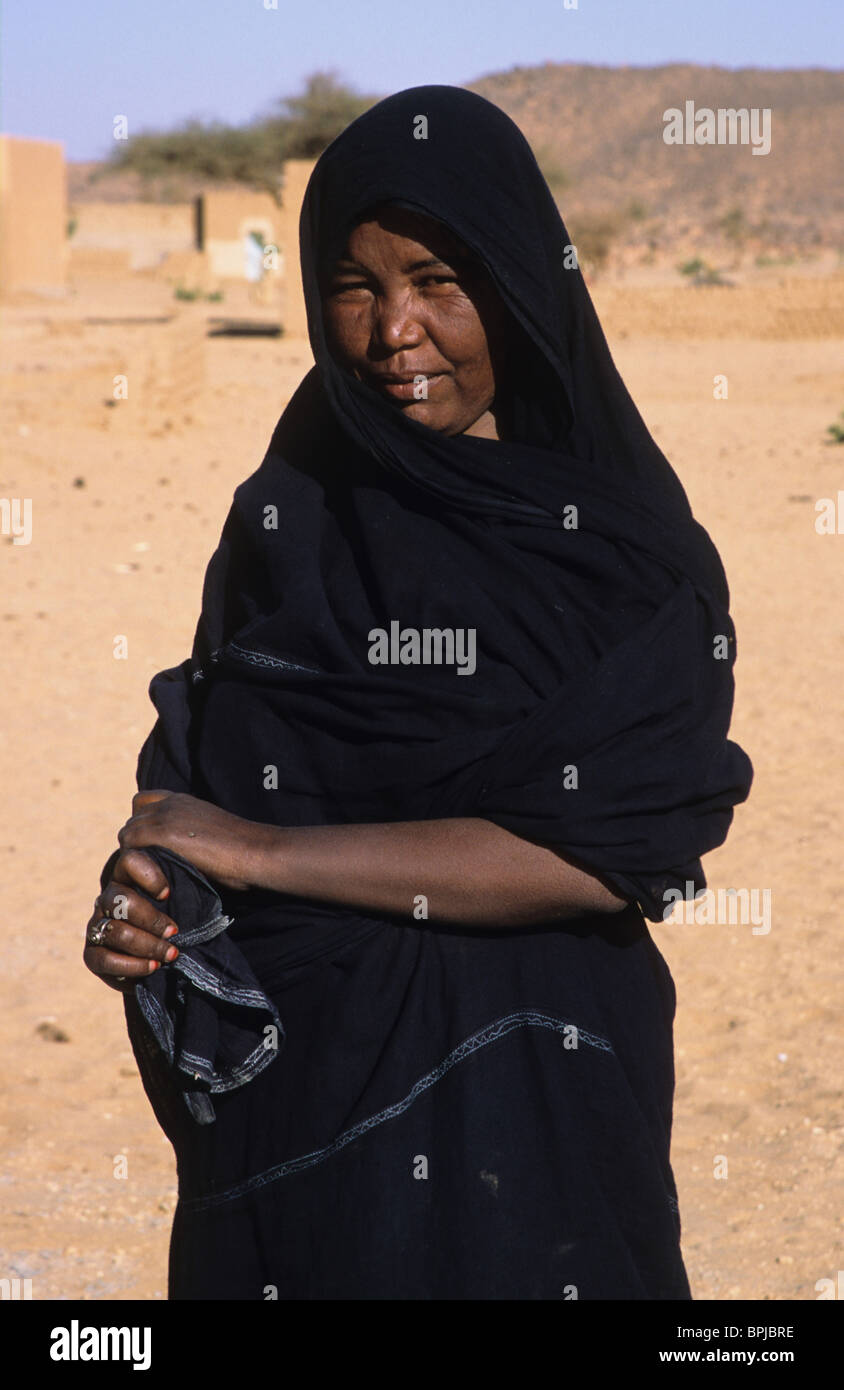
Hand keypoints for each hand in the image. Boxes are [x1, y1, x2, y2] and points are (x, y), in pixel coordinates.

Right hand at [83, 848, 179, 991]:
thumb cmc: (177, 918)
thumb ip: (185, 882)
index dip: (148, 876)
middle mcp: (109, 898)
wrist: (162, 956)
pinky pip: (103, 959)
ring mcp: (97, 925)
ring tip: (170, 954)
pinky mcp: (92, 954)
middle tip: (175, 932)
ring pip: (116, 931)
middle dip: (152, 920)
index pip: (130, 861)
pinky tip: (152, 967)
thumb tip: (206, 871)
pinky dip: (131, 966)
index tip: (168, 894)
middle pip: (122, 901)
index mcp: (129, 876)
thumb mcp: (184, 897)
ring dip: (147, 945)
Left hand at [117, 790, 274, 892]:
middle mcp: (170, 804)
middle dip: (136, 845)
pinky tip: (154, 882)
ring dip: (134, 856)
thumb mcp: (210, 832)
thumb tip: (181, 855)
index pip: (142, 802)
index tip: (152, 846)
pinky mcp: (163, 834)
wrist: (256, 851)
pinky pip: (131, 847)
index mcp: (182, 800)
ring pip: (127, 834)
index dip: (142, 824)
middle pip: (132, 821)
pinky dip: (136, 866)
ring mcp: (165, 817)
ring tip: (151, 878)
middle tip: (150, 870)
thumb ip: (190, 834)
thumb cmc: (243, 850)